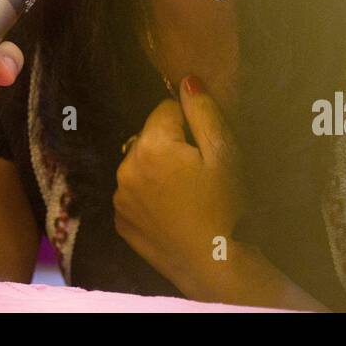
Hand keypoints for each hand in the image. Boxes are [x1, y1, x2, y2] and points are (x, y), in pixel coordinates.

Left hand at [112, 76, 248, 296]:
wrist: (215, 265)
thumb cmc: (226, 207)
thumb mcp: (224, 153)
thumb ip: (203, 111)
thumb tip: (186, 80)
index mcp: (150, 146)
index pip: (165, 109)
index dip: (190, 125)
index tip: (204, 150)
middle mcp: (125, 168)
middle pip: (150, 136)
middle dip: (171, 145)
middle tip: (198, 174)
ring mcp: (119, 197)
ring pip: (140, 164)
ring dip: (158, 169)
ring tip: (187, 195)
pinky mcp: (121, 220)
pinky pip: (134, 192)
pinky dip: (149, 195)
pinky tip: (173, 210)